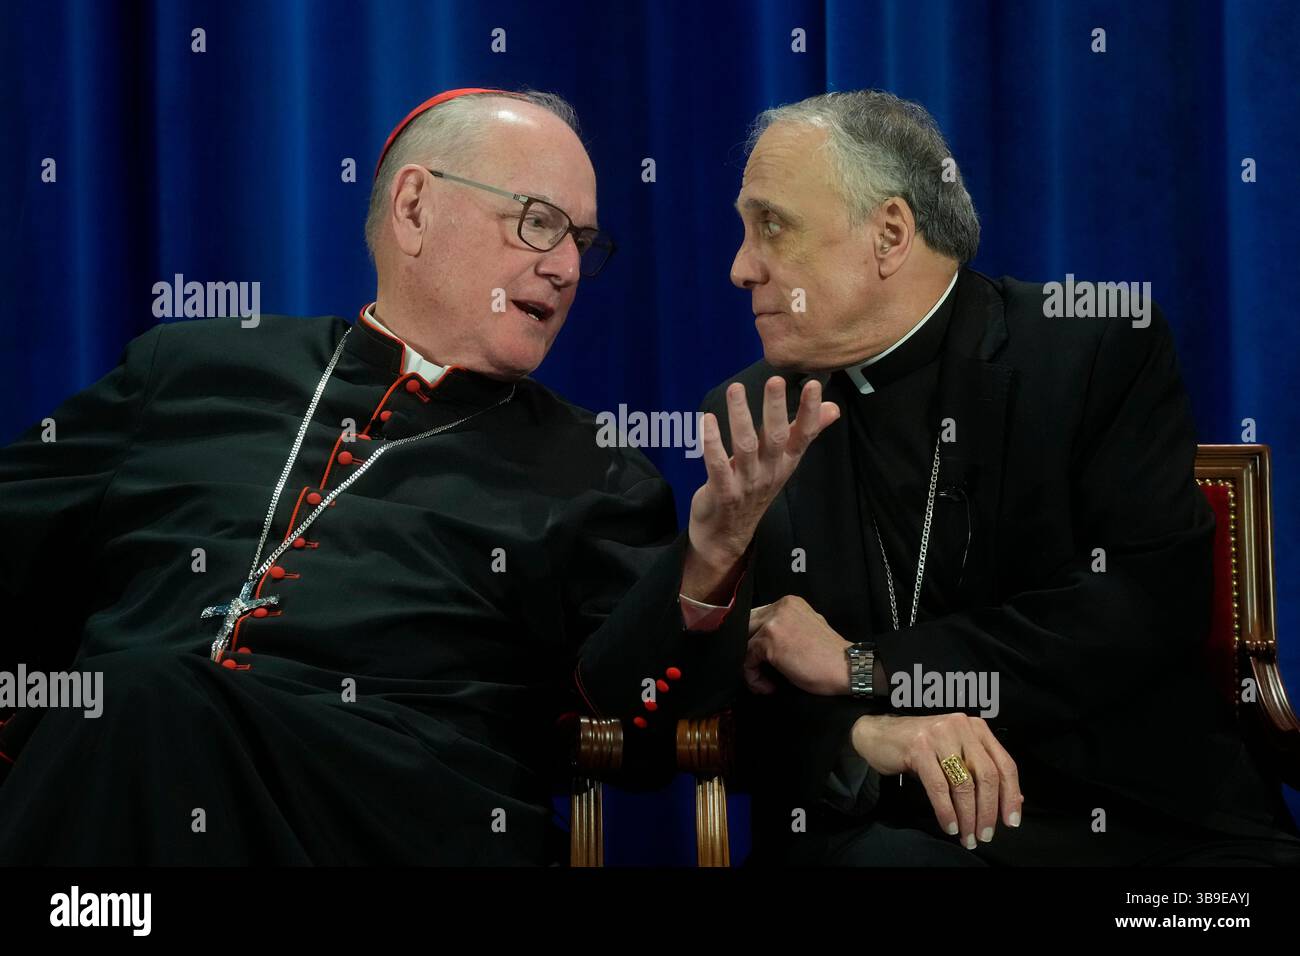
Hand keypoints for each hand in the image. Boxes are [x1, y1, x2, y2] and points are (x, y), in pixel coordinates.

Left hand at [687, 377, 838, 573]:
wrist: (727, 535)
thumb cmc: (754, 490)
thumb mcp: (783, 463)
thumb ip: (804, 433)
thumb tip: (833, 408)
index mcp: (786, 462)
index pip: (804, 435)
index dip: (810, 411)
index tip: (814, 384)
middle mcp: (770, 472)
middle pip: (776, 438)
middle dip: (776, 408)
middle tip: (775, 380)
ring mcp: (747, 483)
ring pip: (745, 446)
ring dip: (740, 416)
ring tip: (736, 389)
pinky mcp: (723, 493)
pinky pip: (718, 465)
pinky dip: (712, 443)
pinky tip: (707, 420)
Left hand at [745, 595, 850, 695]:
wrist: (848, 668)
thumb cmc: (829, 656)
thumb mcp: (805, 629)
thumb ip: (784, 627)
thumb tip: (761, 641)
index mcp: (790, 603)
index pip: (758, 616)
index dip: (754, 638)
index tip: (760, 658)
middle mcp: (780, 607)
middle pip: (746, 626)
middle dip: (748, 651)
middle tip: (758, 670)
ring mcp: (773, 623)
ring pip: (744, 643)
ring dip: (751, 667)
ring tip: (764, 682)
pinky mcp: (769, 642)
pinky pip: (747, 659)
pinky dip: (753, 677)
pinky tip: (767, 687)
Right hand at [851, 712, 1022, 849]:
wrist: (879, 734)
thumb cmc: (920, 747)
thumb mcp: (956, 755)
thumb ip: (982, 773)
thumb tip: (1015, 801)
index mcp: (976, 728)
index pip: (1004, 764)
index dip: (1011, 796)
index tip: (1011, 821)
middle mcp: (961, 727)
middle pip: (987, 775)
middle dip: (988, 811)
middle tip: (985, 834)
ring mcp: (939, 735)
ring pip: (964, 784)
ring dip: (968, 816)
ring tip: (967, 835)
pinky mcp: (919, 748)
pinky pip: (939, 787)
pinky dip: (946, 811)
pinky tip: (950, 825)